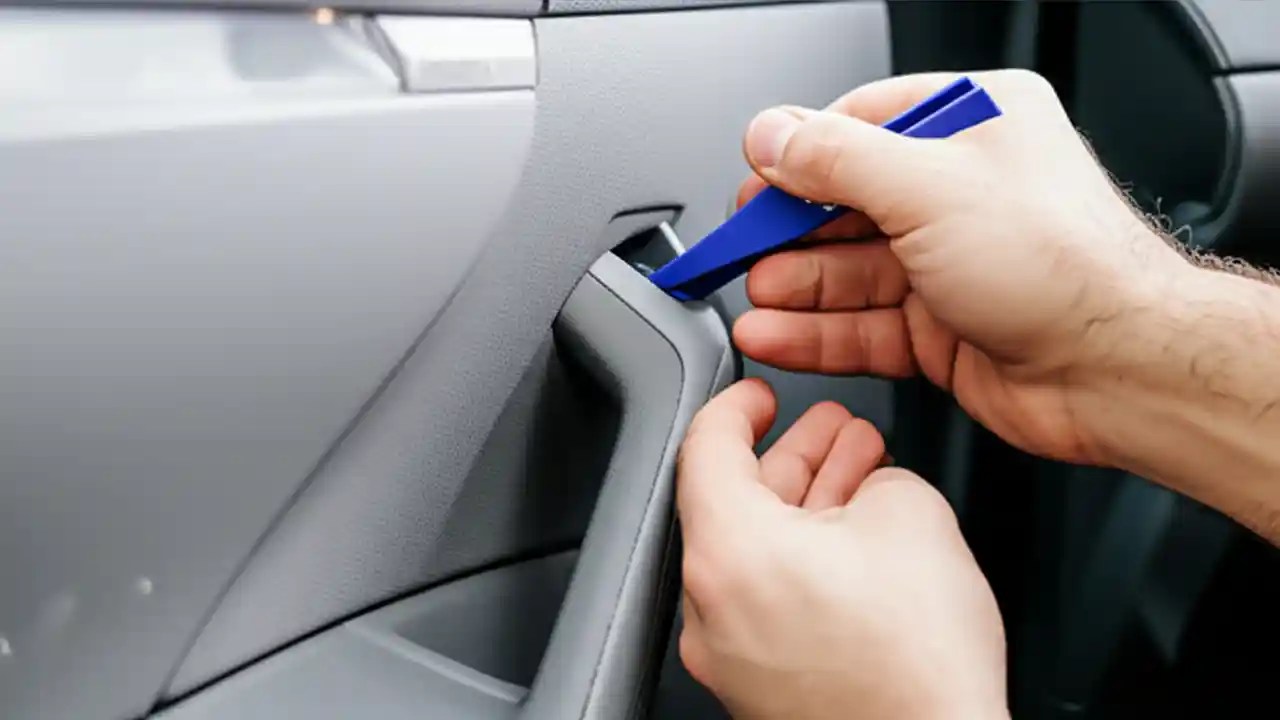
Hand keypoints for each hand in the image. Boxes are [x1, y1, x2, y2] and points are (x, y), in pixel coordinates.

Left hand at [677, 379, 1007, 719]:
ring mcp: (729, 651)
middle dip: (793, 454)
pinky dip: (804, 559)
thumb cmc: (918, 672)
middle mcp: (711, 605)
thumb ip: (875, 473)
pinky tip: (856, 541)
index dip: (737, 405)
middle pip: (736, 500)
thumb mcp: (913, 517)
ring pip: (757, 549)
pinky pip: (768, 598)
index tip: (758, 394)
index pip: (705, 446)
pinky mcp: (757, 683)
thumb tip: (866, 482)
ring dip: (805, 504)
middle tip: (833, 428)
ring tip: (856, 473)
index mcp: (729, 550)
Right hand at [732, 70, 1190, 466]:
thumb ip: (837, 160)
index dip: (799, 155)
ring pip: (849, 271)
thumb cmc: (1065, 268)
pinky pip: (863, 325)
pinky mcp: (941, 329)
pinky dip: (816, 333)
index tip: (753, 182)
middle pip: (846, 204)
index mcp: (974, 126)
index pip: (861, 124)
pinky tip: (774, 336)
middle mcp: (960, 192)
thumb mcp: (929, 187)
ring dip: (795, 287)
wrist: (1121, 371)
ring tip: (751, 299)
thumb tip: (771, 135)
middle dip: (790, 231)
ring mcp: (949, 264)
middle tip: (739, 249)